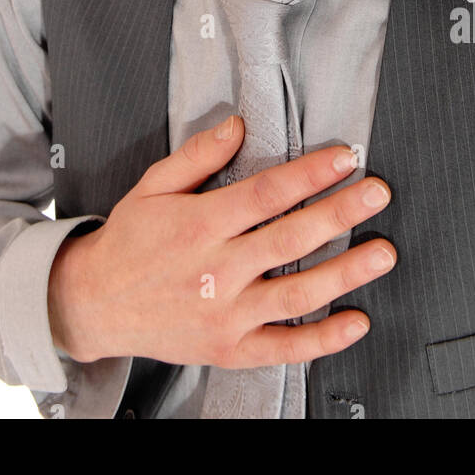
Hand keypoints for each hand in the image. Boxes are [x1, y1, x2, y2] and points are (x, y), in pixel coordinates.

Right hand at [47, 113, 394, 366]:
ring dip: (345, 274)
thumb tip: (238, 126)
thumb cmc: (128, 242)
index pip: (264, 195)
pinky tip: (355, 322)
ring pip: (295, 295)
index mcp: (198, 225)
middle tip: (377, 194)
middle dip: (339, 214)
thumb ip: (197, 155)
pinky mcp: (230, 348)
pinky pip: (283, 347)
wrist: (93, 305)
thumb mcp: (152, 186)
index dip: (308, 175)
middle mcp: (214, 271)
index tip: (344, 158)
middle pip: (288, 240)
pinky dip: (323, 340)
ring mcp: (224, 315)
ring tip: (382, 253)